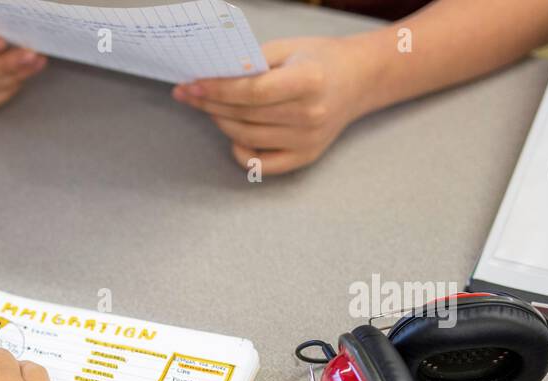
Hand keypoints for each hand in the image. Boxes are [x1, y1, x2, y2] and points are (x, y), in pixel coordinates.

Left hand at [172, 35, 376, 174]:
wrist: (358, 80)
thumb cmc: (320, 61)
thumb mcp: (289, 49)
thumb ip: (253, 62)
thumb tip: (213, 77)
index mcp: (309, 81)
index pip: (251, 92)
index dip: (217, 90)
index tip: (192, 85)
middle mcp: (310, 115)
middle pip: (245, 115)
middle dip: (210, 104)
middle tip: (190, 94)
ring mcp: (308, 140)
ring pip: (246, 137)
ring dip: (221, 122)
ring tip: (210, 107)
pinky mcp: (305, 157)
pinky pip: (260, 165)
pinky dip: (240, 151)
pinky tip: (234, 135)